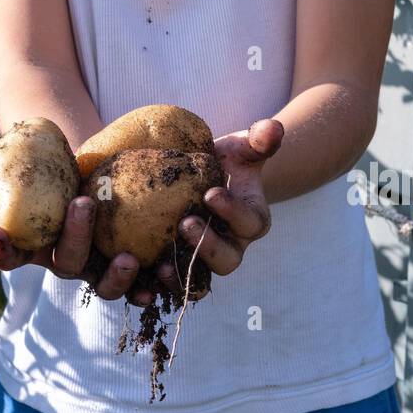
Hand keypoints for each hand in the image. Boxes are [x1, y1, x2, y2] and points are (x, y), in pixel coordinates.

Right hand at [0, 161, 155, 306]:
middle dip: (74, 235)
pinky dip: (146, 289)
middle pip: (66, 263)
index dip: (0, 249)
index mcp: (37, 246)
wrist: (97, 179)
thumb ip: (6, 170)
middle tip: (83, 202)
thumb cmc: (57, 176)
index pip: (10, 256)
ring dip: (114, 276)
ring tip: (126, 257)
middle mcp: (66, 262)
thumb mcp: (34, 171)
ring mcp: (97, 270)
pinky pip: (138, 287)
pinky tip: (155, 285)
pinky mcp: (128, 271)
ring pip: (103, 287)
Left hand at [154, 118, 283, 298]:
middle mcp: (233, 247)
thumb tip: (273, 128)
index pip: (249, 222)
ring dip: (182, 275)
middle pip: (228, 260)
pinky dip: (159, 283)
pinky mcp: (181, 267)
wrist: (206, 179)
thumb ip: (260, 139)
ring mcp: (206, 261)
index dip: (232, 212)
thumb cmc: (227, 161)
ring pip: (200, 281)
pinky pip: (173, 283)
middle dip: (208, 246)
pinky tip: (139, 271)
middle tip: (185, 223)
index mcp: (252, 221)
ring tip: (161, 263)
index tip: (211, 193)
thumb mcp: (243, 147)